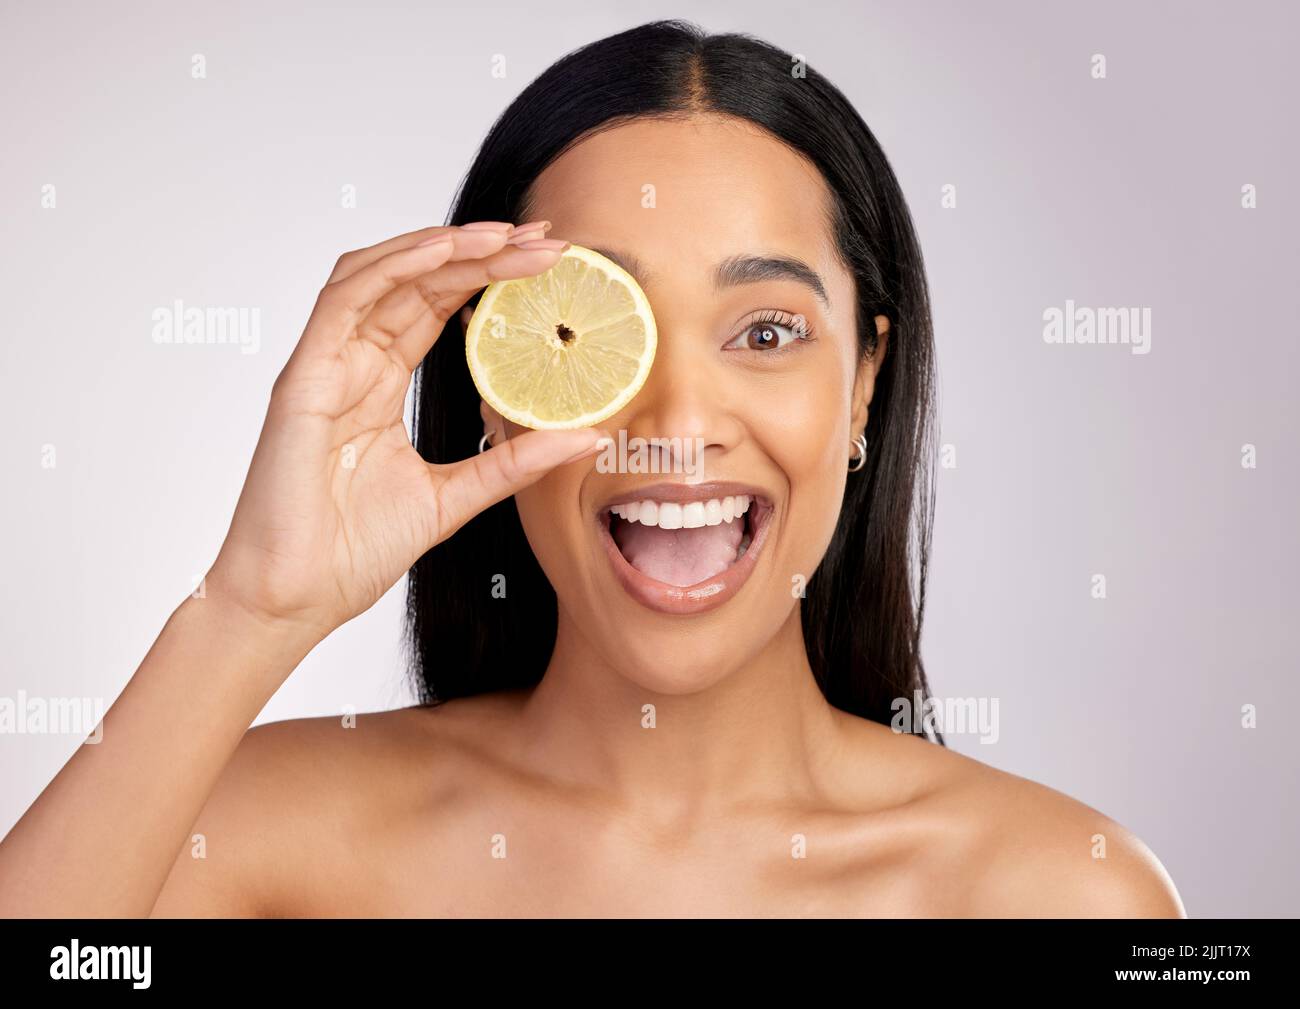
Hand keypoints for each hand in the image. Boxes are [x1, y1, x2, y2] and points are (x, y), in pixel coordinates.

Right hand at [206, 222, 601, 643]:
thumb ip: (514, 460)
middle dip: (483, 253)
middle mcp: (351, 364)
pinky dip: (394, 267)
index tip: (549, 262)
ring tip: (506, 237)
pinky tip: (443, 253)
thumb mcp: (456, 496)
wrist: (295, 599)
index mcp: (379, 385)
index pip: (438, 308)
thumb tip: (587, 436)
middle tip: (546, 239)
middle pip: (419, 283)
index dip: (490, 277)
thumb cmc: (352, 551)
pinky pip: (345, 300)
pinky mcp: (303, 378)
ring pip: (382, 275)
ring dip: (444, 247)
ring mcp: (325, 366)